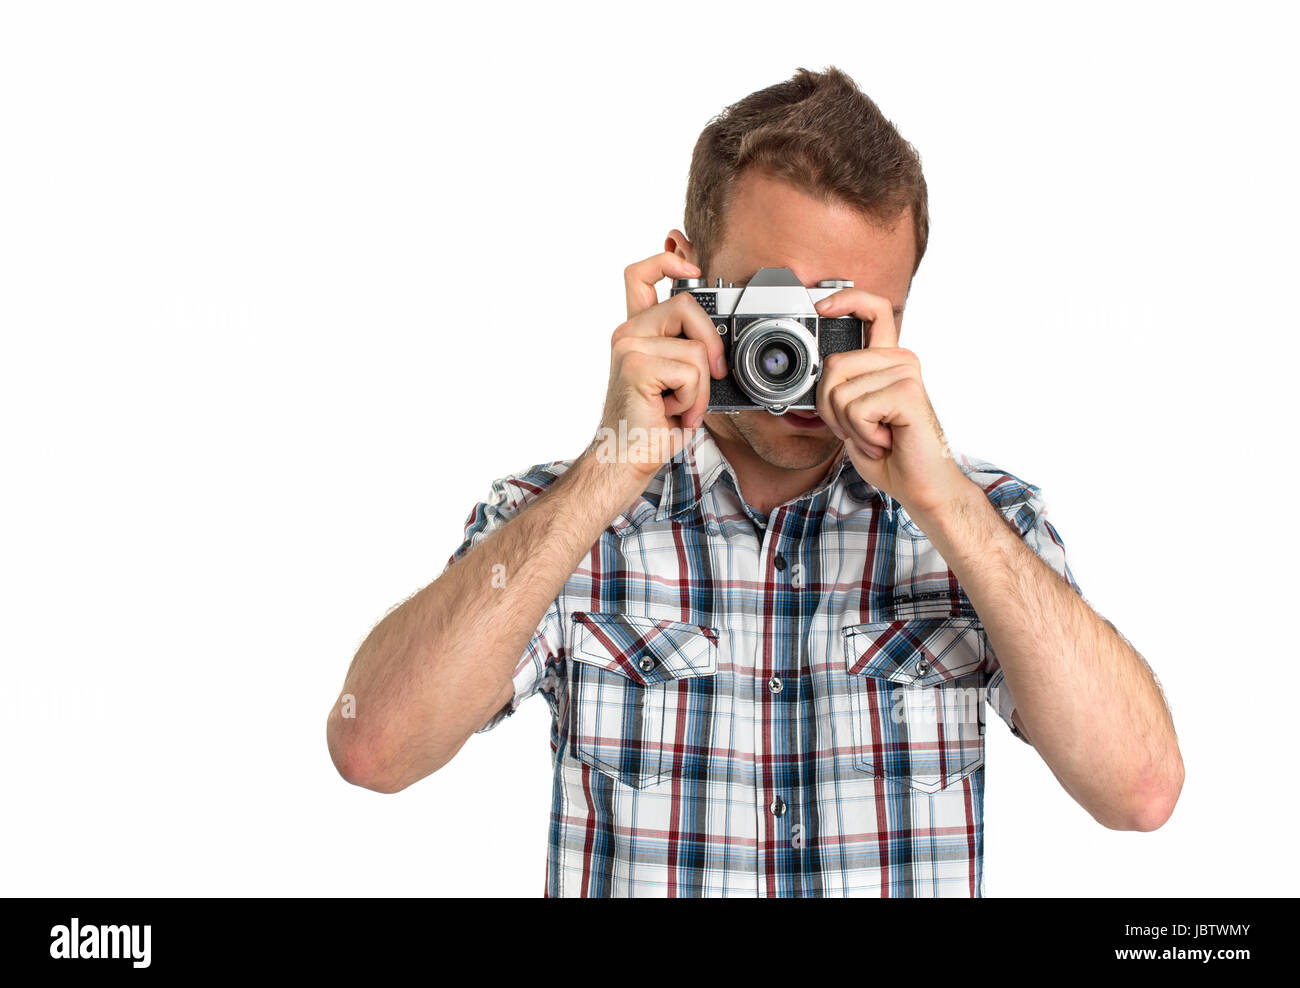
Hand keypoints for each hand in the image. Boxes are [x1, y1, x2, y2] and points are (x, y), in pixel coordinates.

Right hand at [590, 251, 727, 480]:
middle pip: (686, 304)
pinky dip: (693, 400)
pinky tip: (673, 414)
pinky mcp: (636, 366)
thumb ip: (690, 351)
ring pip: (696, 347)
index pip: (640, 275)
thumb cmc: (652, 428)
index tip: (691, 267)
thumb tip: (722, 337)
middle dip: (712, 343)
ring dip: (701, 387)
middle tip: (713, 375)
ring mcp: (629, 347)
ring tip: (680, 407)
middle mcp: (628, 334)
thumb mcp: (679, 382)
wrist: (626, 460)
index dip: (668, 261)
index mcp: (636, 333)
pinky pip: (691, 371)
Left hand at [813, 288, 970, 517]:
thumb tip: (817, 373)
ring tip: (876, 436)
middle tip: (858, 429)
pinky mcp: (907, 391)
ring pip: (839, 393)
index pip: (873, 310)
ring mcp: (905, 371)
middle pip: (832, 365)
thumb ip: (839, 389)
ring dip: (848, 427)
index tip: (822, 306)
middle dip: (830, 408)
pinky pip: (855, 410)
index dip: (846, 300)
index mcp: (887, 360)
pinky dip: (862, 435)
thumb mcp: (852, 416)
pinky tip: (885, 440)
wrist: (920, 484)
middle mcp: (899, 359)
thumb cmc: (889, 453)